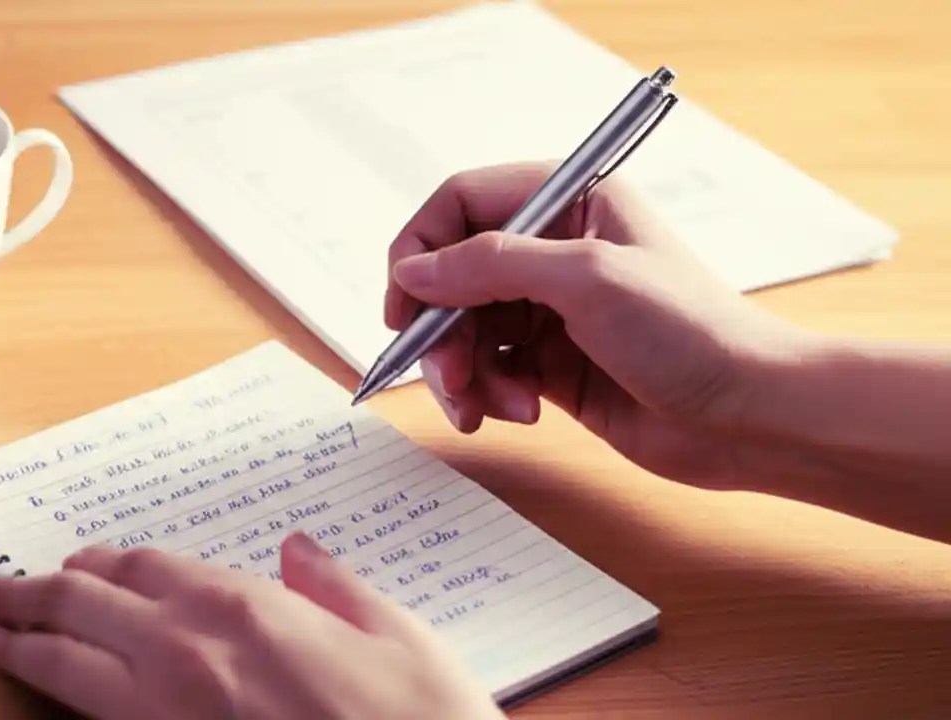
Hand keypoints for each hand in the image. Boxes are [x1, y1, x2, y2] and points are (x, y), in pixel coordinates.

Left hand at [0, 533, 505, 719]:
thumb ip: (337, 586)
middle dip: (23, 593)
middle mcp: (190, 653)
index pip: (144, 567)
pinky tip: (44, 689)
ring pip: (65, 664)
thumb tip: (300, 550)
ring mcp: (166, 713)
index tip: (75, 563)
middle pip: (81, 604)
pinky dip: (55, 694)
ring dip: (16, 640)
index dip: (101, 562)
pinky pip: (89, 716)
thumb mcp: (398, 637)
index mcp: (244, 609)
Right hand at [385, 163, 810, 487]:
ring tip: (485, 408)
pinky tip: (520, 414)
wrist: (749, 416)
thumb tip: (414, 270)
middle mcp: (554, 251)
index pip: (462, 205)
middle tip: (447, 374)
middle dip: (440, 329)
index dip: (422, 249)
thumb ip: (491, 265)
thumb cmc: (691, 332)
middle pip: (453, 277)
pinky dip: (489, 395)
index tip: (405, 303)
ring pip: (464, 331)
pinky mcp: (552, 366)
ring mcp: (551, 311)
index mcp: (569, 203)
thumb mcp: (587, 280)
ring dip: (462, 372)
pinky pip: (489, 372)